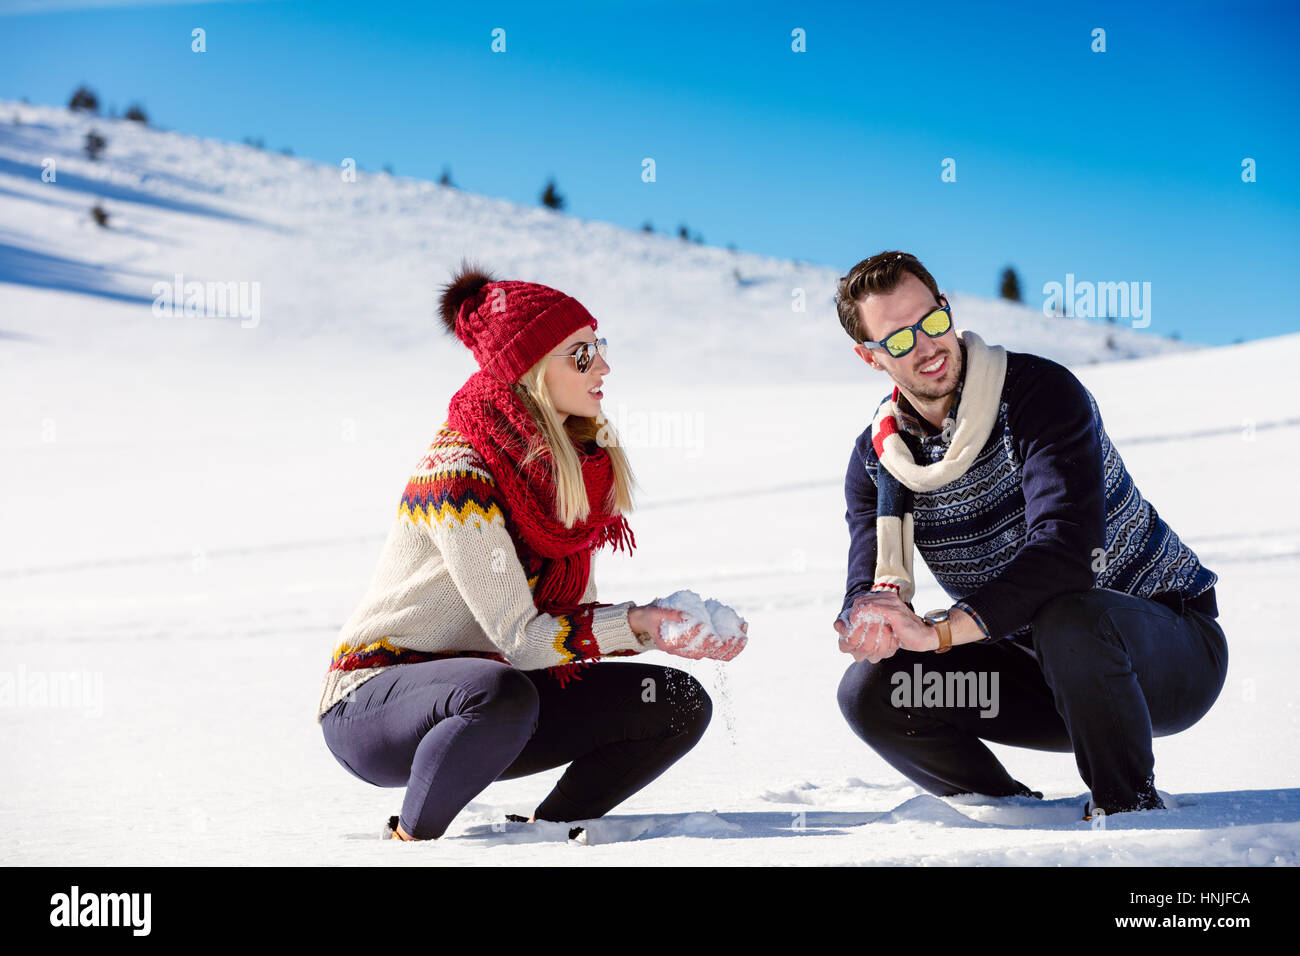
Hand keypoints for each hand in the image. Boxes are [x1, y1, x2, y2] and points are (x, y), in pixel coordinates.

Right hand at [629, 607, 746, 660]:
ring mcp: (692, 647)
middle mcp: (684, 650)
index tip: (713, 632)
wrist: (647, 623)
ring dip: (731, 645)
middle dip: (724, 645)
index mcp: (672, 646)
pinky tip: (740, 632)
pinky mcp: (699, 642)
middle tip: (735, 636)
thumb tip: (688, 616)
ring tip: (743, 635)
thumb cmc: (652, 617)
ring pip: (715, 652)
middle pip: (707, 652)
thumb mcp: (656, 613)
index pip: (692, 647)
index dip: (703, 640)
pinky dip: (729, 642)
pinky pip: (717, 647)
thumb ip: (671, 615)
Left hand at [836, 591, 939, 657]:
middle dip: (851, 615)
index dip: (853, 612)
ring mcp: (892, 604)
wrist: (927, 636)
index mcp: (887, 599)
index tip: (848, 625)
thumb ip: (875, 621)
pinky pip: (872, 609)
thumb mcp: (888, 625)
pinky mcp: (894, 612)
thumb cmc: (907, 633)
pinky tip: (857, 625)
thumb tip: (856, 627)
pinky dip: (862, 616)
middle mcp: (889, 598)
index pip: (862, 600)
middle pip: (860, 601)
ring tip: (851, 630)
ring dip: (854, 618)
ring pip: (863, 605)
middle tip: (847, 630)